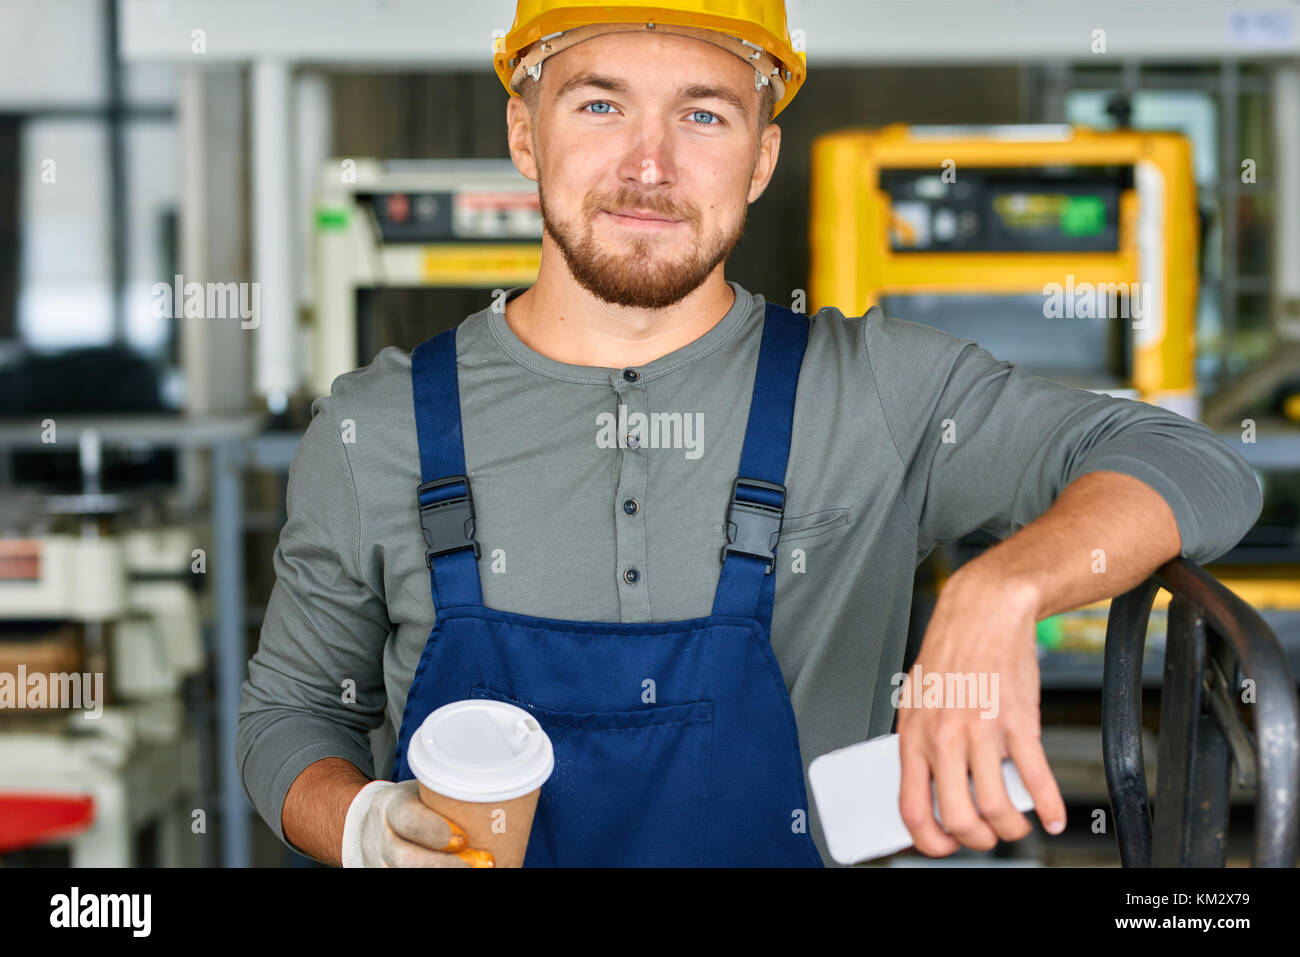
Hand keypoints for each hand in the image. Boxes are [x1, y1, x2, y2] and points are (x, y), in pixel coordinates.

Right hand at [344, 780, 494, 866]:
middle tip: (482, 865)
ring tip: (477, 871)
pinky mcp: (382, 875)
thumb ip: (448, 799)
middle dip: (443, 866)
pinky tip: (463, 874)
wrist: (369, 822)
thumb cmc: (411, 805)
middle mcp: (380, 837)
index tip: (465, 839)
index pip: (407, 819)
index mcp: (390, 806)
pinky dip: (431, 879)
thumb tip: (503, 800)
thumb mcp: (422, 792)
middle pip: (405, 858)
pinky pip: (403, 879)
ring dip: (442, 874)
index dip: (435, 831)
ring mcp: (379, 862)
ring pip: (403, 873)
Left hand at [896, 567, 1066, 855]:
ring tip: (1016, 824)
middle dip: (977, 840)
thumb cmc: (950, 653)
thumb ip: (921, 744)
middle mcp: (945, 738)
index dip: (928, 841)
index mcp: (914, 735)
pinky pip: (1036, 779)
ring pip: (997, 807)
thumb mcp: (916, 700)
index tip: (943, 846)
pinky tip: (1053, 816)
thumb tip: (927, 786)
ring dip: (1012, 829)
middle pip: (959, 818)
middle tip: (986, 837)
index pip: (912, 807)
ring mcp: (983, 732)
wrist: (983, 612)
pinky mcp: (1019, 722)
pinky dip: (1050, 808)